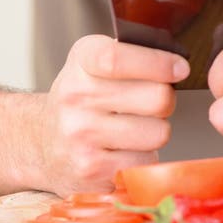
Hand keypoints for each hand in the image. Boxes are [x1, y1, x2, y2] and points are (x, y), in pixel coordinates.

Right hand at [39, 35, 189, 196]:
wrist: (42, 142)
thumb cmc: (82, 99)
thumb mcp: (95, 63)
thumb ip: (132, 54)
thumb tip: (177, 64)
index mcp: (81, 61)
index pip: (118, 58)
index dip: (158, 63)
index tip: (180, 68)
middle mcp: (76, 96)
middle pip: (157, 98)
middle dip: (166, 100)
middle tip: (154, 102)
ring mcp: (81, 134)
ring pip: (158, 132)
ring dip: (157, 131)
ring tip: (137, 127)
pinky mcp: (91, 169)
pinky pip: (146, 162)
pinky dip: (144, 157)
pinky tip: (126, 150)